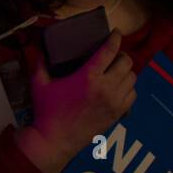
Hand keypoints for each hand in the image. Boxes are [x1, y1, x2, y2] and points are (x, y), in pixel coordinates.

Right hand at [15, 30, 136, 172]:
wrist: (56, 140)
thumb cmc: (47, 111)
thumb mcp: (39, 84)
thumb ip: (40, 64)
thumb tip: (41, 51)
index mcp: (88, 76)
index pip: (110, 51)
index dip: (115, 38)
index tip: (116, 33)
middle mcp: (106, 87)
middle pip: (126, 62)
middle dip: (121, 55)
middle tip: (113, 55)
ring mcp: (114, 101)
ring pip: (132, 78)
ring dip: (125, 71)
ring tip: (116, 71)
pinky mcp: (118, 113)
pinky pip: (132, 94)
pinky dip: (128, 88)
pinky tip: (118, 87)